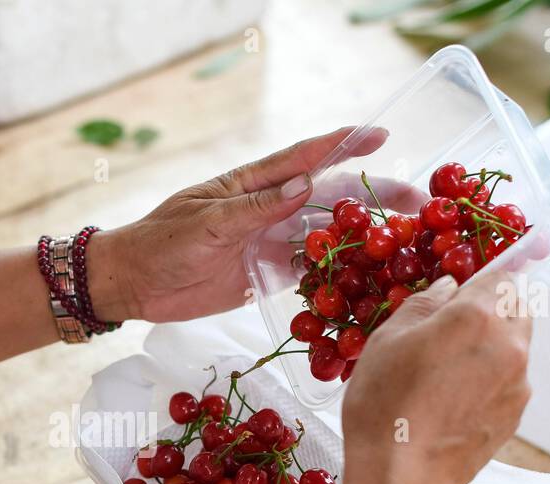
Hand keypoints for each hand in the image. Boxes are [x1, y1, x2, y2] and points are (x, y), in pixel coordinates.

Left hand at [99, 128, 394, 324]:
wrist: (134, 283)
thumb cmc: (162, 241)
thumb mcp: (208, 222)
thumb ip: (257, 208)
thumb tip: (306, 185)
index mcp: (253, 185)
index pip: (307, 159)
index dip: (344, 146)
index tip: (381, 134)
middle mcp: (268, 210)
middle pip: (329, 199)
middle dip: (371, 199)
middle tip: (415, 203)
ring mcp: (269, 243)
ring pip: (324, 236)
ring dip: (360, 238)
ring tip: (401, 242)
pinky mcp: (264, 276)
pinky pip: (307, 272)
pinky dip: (334, 274)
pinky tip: (364, 278)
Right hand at [340, 271, 532, 483]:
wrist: (401, 478)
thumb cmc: (384, 407)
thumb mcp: (386, 341)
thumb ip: (423, 304)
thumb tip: (447, 289)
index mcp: (478, 316)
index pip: (502, 274)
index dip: (479, 281)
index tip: (458, 294)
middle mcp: (510, 344)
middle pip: (517, 307)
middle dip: (491, 310)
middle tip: (449, 332)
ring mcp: (519, 382)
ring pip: (515, 345)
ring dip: (491, 346)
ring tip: (446, 372)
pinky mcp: (516, 414)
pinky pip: (509, 380)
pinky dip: (490, 379)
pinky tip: (452, 400)